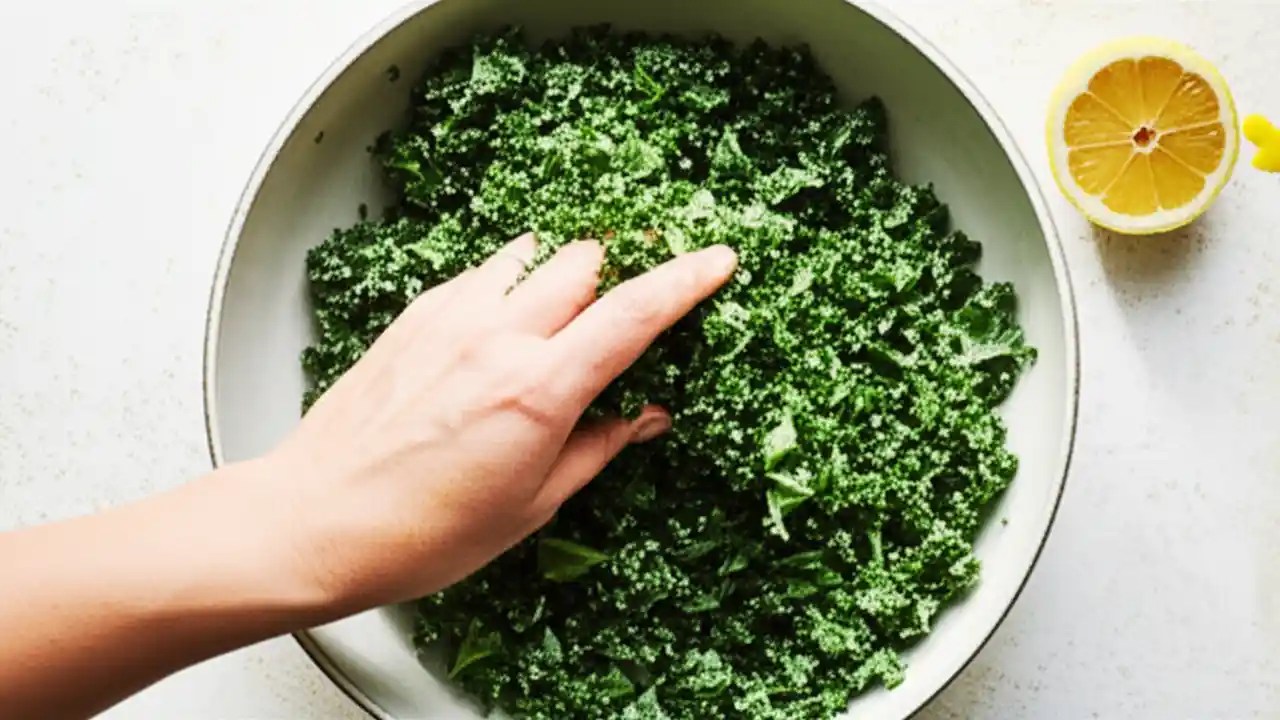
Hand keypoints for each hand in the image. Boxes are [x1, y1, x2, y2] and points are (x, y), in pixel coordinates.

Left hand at [266, 234, 737, 610]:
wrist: (313, 520)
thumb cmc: (420, 532)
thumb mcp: (532, 504)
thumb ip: (597, 447)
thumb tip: (646, 416)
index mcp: (537, 391)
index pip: (633, 313)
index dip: (686, 280)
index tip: (719, 262)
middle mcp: (496, 337)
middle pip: (585, 260)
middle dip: (623, 270)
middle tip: (635, 300)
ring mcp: (449, 318)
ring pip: (532, 253)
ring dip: (564, 269)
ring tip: (568, 312)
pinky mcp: (413, 316)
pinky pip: (481, 273)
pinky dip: (511, 283)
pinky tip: (505, 326)